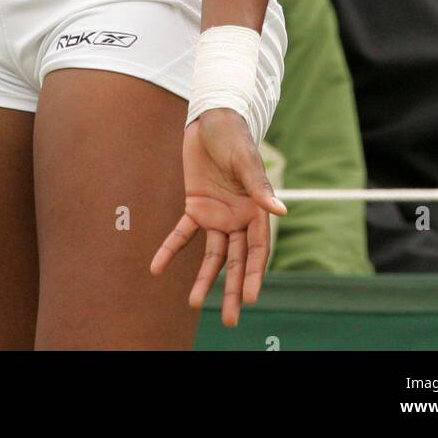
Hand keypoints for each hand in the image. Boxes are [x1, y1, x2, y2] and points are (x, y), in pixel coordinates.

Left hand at [150, 109, 286, 327]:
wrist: (210, 118)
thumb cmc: (234, 136)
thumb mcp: (245, 160)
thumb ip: (259, 187)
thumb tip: (280, 211)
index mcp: (256, 209)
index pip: (257, 250)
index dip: (253, 274)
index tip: (248, 298)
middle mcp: (239, 218)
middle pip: (236, 260)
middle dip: (232, 289)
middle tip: (229, 319)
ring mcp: (217, 215)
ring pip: (212, 254)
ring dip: (203, 278)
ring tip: (193, 302)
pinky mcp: (195, 206)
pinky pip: (182, 233)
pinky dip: (170, 250)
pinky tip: (157, 267)